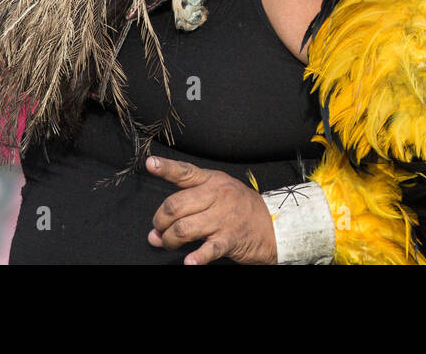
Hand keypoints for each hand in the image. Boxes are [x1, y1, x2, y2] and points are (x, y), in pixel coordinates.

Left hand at [146, 155, 276, 264]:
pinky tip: (189, 263)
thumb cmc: (241, 207)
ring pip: (184, 228)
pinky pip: (210, 248)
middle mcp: (217, 196)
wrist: (274, 224)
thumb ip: (190, 201)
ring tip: (168, 243)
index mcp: (212, 181)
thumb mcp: (221, 191)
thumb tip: (158, 226)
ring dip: (169, 240)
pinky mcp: (231, 239)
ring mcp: (224, 218)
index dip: (166, 168)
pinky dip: (197, 258)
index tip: (151, 163)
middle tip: (158, 230)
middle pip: (176, 205)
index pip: (185, 172)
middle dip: (160, 221)